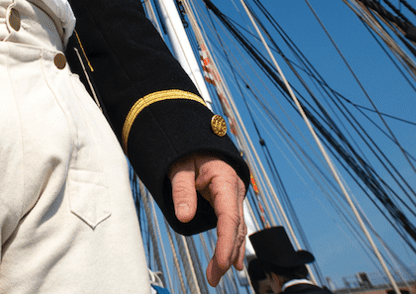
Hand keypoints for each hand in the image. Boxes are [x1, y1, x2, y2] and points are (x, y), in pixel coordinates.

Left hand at [168, 152, 246, 286]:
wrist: (195, 138)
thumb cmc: (187, 148)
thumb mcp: (179, 165)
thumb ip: (182, 190)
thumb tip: (184, 215)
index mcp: (225, 178)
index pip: (230, 216)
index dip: (227, 242)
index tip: (223, 263)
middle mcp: (234, 189)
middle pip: (235, 227)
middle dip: (226, 253)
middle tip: (214, 276)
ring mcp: (233, 195)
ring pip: (236, 228)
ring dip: (230, 251)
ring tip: (219, 273)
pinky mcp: (227, 200)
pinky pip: (233, 224)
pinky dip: (233, 242)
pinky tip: (233, 260)